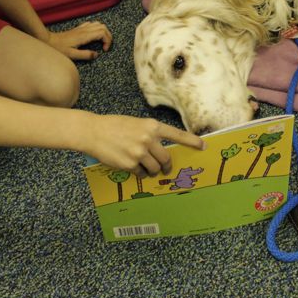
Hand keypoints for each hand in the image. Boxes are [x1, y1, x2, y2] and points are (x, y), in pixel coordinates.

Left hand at [47, 21, 111, 60]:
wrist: (49, 41)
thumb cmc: (59, 48)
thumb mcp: (72, 55)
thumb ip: (86, 55)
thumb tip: (96, 55)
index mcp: (84, 36)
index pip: (102, 33)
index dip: (107, 41)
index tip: (104, 50)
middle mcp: (84, 30)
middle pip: (103, 27)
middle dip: (108, 36)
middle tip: (106, 46)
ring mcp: (82, 28)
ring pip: (98, 24)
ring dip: (104, 32)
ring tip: (102, 42)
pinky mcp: (79, 29)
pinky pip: (92, 24)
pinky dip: (97, 29)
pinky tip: (94, 36)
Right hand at [88, 115, 205, 177]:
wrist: (93, 132)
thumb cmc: (115, 126)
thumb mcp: (136, 124)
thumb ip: (150, 134)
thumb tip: (162, 149)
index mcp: (152, 126)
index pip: (177, 135)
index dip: (192, 141)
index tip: (203, 146)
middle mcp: (148, 139)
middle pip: (166, 157)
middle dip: (167, 165)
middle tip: (165, 168)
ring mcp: (139, 152)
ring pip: (155, 168)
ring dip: (154, 171)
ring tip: (147, 168)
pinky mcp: (130, 164)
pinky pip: (142, 173)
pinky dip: (141, 173)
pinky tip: (134, 168)